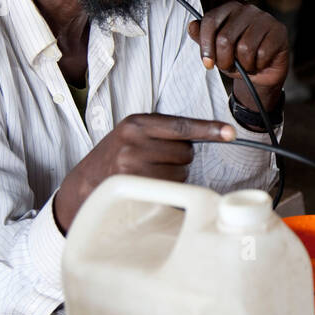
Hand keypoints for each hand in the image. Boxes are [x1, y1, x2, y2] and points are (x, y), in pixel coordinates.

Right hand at [53, 114, 235, 231]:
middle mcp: (134, 142)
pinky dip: (166, 190)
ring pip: (180, 173)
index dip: (208, 130)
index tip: (230, 133)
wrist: (85, 183)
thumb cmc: (115, 157)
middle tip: (154, 161)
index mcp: (136, 124)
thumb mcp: (133, 134)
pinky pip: (170, 189)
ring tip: (147, 174)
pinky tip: (147, 187)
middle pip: (185, 153)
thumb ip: (162, 132)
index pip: (181, 126)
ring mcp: (133, 166)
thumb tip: (205, 136)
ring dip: (172, 177)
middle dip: (178, 159)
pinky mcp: (134, 188)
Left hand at [188, 0, 288, 107]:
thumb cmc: (238, 59)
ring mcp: (264, 18)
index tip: (208, 63)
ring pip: (245, 48)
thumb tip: (191, 26)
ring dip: (244, 65)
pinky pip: (262, 53)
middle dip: (225, 60)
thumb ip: (202, 38)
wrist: (263, 74)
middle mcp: (247, 10)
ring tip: (248, 65)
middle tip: (230, 67)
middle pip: (225, 38)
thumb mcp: (216, 51)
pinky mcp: (279, 31)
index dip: (206, 46)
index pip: (210, 21)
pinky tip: (261, 63)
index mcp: (229, 9)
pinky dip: (258, 65)